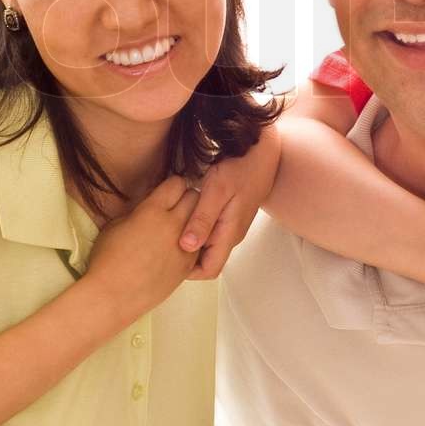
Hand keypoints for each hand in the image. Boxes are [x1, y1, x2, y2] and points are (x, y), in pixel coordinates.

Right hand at [85, 177, 200, 320]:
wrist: (113, 296)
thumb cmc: (107, 259)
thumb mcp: (116, 224)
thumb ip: (139, 210)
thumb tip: (152, 204)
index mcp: (153, 211)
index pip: (177, 183)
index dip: (173, 185)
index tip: (167, 191)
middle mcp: (173, 225)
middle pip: (195, 197)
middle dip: (186, 198)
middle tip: (175, 206)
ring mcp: (184, 246)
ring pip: (202, 221)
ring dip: (192, 219)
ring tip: (178, 227)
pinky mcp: (188, 265)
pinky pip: (200, 244)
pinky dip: (193, 241)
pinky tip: (178, 247)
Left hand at [181, 124, 279, 280]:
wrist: (261, 152)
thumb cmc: (239, 168)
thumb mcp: (216, 192)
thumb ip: (202, 219)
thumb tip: (186, 247)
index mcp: (229, 235)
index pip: (209, 270)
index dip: (188, 272)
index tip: (167, 258)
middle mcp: (231, 236)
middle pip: (206, 261)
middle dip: (185, 259)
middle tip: (163, 243)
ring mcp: (231, 226)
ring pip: (207, 246)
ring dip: (190, 242)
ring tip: (170, 228)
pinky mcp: (229, 216)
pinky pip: (210, 232)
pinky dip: (196, 229)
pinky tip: (183, 215)